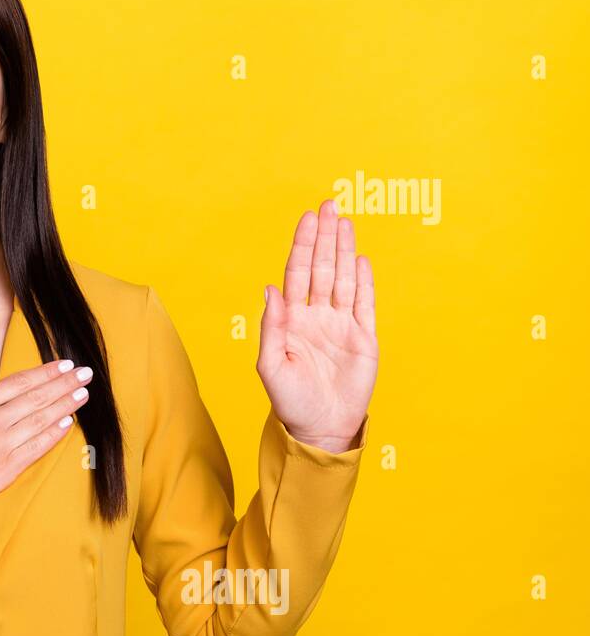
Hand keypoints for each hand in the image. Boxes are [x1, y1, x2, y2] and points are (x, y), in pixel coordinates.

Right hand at [0, 359, 94, 526]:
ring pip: (40, 420)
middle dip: (64, 384)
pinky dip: (53, 435)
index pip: (20, 382)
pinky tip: (67, 424)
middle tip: (87, 374)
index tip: (65, 365)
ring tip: (83, 395)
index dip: (46, 372)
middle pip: (37, 398)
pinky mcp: (3, 471)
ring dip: (65, 405)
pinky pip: (35, 450)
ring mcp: (0, 446)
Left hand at [259, 199, 378, 452]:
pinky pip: (365, 304)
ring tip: (345, 222)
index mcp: (292, 320)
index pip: (298, 274)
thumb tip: (271, 288)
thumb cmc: (290, 402)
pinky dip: (365, 281)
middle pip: (322, 268)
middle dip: (324, 237)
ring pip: (344, 279)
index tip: (307, 219)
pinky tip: (361, 259)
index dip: (303, 246)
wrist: (320, 429)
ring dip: (344, 250)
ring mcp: (342, 326)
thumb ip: (272, 326)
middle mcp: (317, 317)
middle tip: (328, 205)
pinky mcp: (364, 339)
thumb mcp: (270, 365)